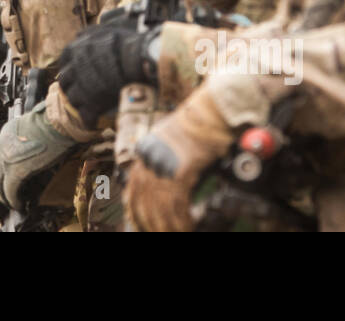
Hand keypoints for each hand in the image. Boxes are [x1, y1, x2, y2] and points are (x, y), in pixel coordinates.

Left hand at [0, 103, 76, 210]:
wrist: (56, 122)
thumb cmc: (53, 122)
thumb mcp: (32, 128)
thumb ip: (27, 141)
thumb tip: (32, 154)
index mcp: (6, 134)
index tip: (3, 178)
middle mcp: (2, 146)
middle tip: (4, 195)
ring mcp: (6, 159)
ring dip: (3, 196)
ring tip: (11, 203)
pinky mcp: (16, 171)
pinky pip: (10, 190)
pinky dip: (13, 200)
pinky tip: (19, 204)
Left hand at [56, 18, 155, 128]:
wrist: (139, 60)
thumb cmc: (125, 43)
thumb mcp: (105, 31)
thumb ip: (89, 34)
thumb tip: (78, 36)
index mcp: (75, 50)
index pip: (64, 61)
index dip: (70, 67)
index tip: (76, 71)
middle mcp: (75, 69)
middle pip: (65, 81)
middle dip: (71, 85)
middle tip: (81, 88)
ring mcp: (82, 88)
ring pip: (72, 99)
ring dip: (79, 101)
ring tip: (89, 103)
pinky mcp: (93, 105)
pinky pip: (84, 116)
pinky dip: (89, 118)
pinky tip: (94, 118)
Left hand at [125, 88, 234, 231]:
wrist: (211, 112)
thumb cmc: (197, 127)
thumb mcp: (168, 140)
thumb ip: (160, 160)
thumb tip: (162, 184)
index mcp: (144, 149)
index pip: (133, 186)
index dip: (135, 209)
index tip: (137, 222)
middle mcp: (150, 156)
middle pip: (145, 198)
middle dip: (150, 221)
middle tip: (156, 232)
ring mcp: (164, 163)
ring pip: (160, 205)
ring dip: (167, 225)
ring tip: (174, 233)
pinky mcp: (181, 170)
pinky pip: (177, 203)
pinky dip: (181, 218)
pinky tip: (186, 226)